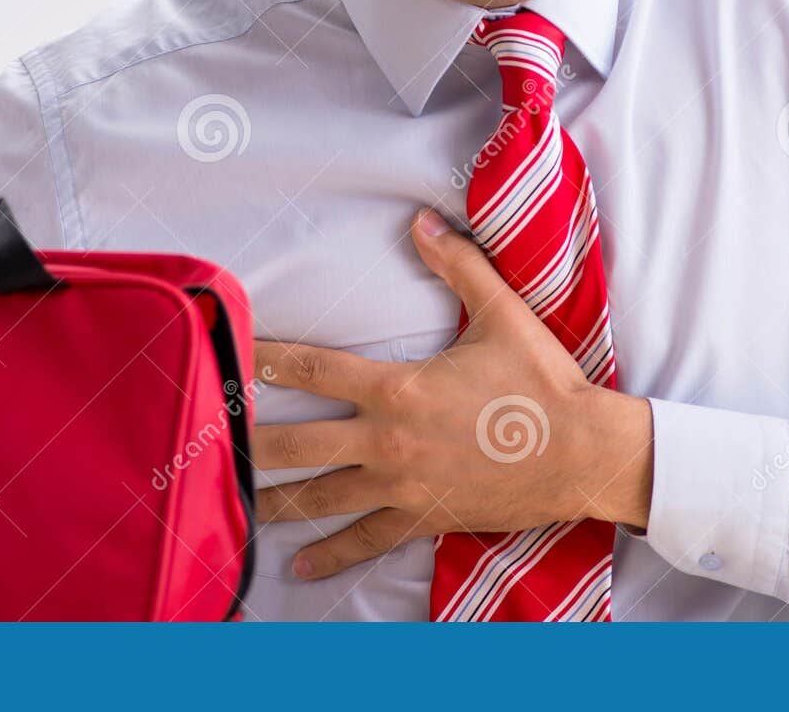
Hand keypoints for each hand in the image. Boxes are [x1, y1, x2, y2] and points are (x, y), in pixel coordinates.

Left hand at [252, 207, 652, 580]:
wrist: (582, 454)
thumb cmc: (541, 383)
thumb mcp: (502, 314)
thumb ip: (458, 266)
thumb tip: (422, 221)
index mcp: (398, 389)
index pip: (316, 371)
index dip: (269, 361)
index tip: (234, 358)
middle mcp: (388, 442)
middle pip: (300, 444)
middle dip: (250, 443)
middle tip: (207, 443)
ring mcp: (401, 486)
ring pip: (322, 498)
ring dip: (275, 502)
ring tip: (235, 507)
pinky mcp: (423, 517)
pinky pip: (366, 540)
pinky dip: (331, 554)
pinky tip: (300, 566)